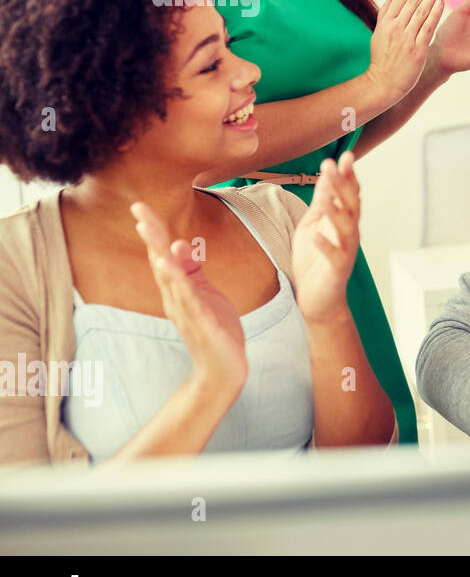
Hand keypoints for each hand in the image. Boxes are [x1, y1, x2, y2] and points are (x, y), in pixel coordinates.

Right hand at [131, 202, 246, 392]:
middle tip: (139, 212)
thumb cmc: (215, 329)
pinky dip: (183, 289)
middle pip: (160, 264)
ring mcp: (188, 313)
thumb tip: (179, 242)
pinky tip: (176, 274)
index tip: (140, 208)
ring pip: (172, 283)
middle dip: (151, 238)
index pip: (161, 255)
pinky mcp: (204, 326)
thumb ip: (192, 269)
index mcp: (178, 290)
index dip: (152, 232)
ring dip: (163, 260)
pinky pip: (191, 305)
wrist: (224, 369)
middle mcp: (176, 299)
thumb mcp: (205, 293)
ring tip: (153, 237)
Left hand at [292, 152, 360, 323]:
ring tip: (326, 196)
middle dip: (344, 185)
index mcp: (343, 221)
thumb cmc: (314, 262)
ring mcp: (345, 251)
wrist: (317, 299)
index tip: (346, 156)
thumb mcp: (313, 225)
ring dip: (336, 211)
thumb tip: (327, 175)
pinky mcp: (336, 270)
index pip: (350, 194)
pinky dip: (325, 245)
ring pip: (346, 228)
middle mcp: (349, 234)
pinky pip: (333, 256)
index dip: (348, 176)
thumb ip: (322, 203)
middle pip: (351, 206)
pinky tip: (315, 237)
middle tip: (334, 165)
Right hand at [364, 0, 445, 100]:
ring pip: (421, 11)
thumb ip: (385, 13)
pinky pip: (427, 28)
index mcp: (386, 22)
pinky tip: (442, 1)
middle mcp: (395, 27)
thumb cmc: (382, 58)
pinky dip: (434, 13)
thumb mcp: (379, 33)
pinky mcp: (417, 49)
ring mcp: (406, 38)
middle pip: (413, 0)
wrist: (384, 83)